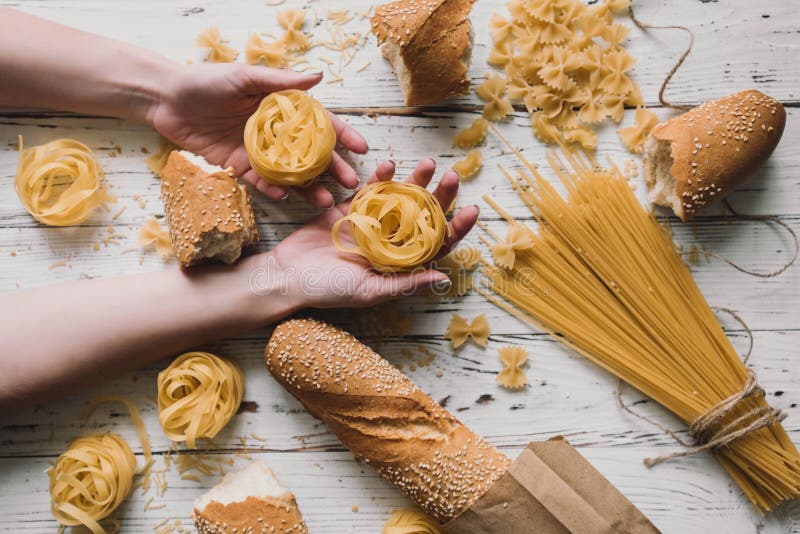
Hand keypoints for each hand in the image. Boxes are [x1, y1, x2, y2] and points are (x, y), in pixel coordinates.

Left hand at [149, 63, 367, 206]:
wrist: (165, 100)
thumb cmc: (205, 81)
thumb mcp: (246, 77)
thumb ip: (281, 81)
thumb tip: (320, 77)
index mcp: (281, 108)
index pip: (319, 123)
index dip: (342, 134)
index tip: (362, 148)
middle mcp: (275, 132)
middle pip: (311, 154)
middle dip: (333, 169)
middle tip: (351, 184)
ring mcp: (258, 152)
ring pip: (290, 174)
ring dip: (309, 188)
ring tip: (326, 200)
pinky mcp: (238, 167)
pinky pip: (261, 183)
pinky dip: (274, 191)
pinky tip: (286, 198)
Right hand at [261, 159, 478, 308]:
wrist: (288, 275)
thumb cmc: (329, 291)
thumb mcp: (370, 292)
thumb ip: (405, 282)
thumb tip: (443, 276)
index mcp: (400, 264)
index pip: (436, 244)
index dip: (455, 228)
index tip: (470, 210)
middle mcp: (391, 242)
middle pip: (423, 216)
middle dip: (440, 197)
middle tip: (453, 176)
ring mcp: (372, 223)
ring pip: (400, 199)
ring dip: (415, 182)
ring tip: (428, 163)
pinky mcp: (350, 209)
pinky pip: (370, 191)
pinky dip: (380, 177)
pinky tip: (391, 166)